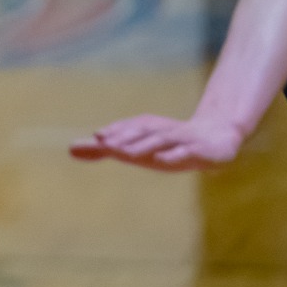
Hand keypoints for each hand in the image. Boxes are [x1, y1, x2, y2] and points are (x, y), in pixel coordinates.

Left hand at [70, 114, 245, 171]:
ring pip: (162, 141)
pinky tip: (162, 159)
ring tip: (126, 152)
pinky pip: (187, 152)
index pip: (129, 128)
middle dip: (124, 137)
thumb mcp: (134, 147)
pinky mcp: (200, 151)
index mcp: (148, 129)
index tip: (97, 137)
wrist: (217, 137)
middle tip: (105, 142)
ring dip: (144, 145)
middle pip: (143, 132)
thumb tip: (70, 149)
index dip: (115, 132)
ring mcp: (182, 140)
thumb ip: (103, 150)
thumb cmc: (166, 144)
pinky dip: (174, 154)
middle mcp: (163, 131)